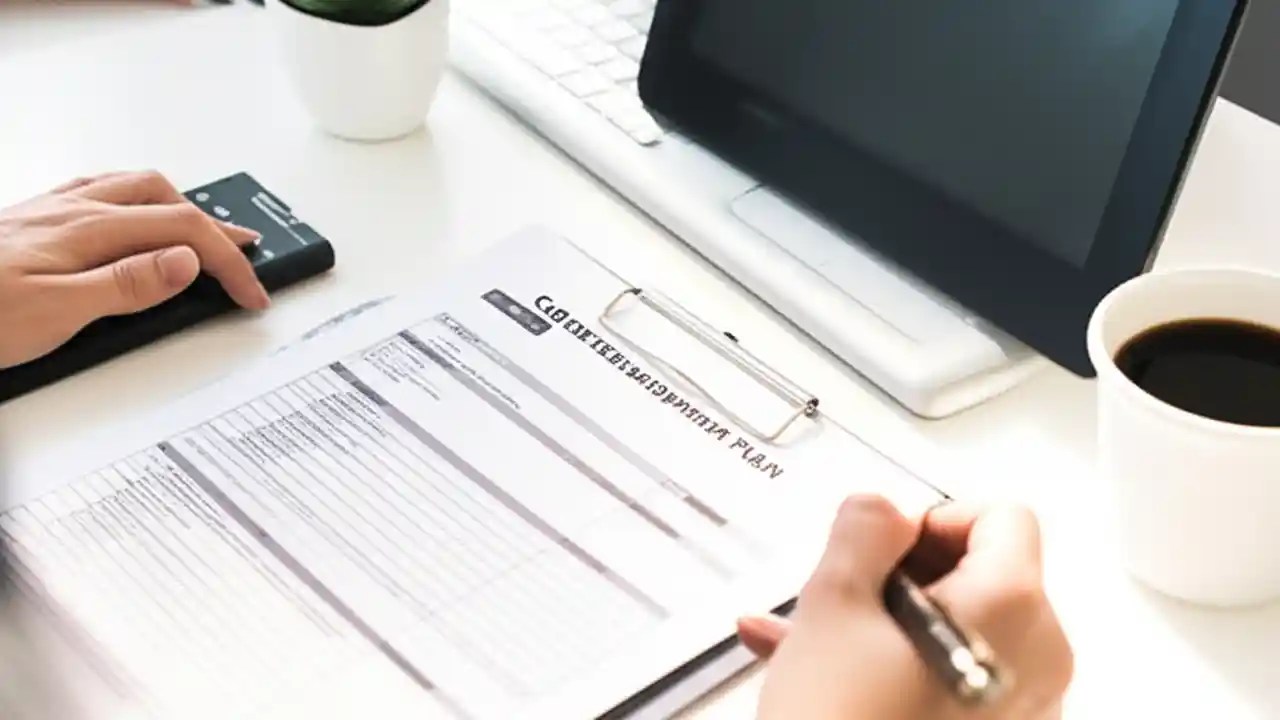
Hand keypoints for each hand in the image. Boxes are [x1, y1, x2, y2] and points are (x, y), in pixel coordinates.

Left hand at [0, 170, 268, 368]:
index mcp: (89, 230)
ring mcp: (51, 211)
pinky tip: (130, 214)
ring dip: (179, 206)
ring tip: (204, 228)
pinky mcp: (31, 221)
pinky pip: (98, 192)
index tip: (251, 294)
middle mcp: (73, 209)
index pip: (183, 234)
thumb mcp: (55, 313)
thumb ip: (126, 285)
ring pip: (134, 189)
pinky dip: (135, 201)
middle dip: (216, 228)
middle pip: (167, 202)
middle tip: (247, 254)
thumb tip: (186, 262)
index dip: (229, 264)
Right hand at [739, 496, 1072, 719]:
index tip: (885, 544)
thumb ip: (865, 526)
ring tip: (807, 630)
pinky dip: (897, 664)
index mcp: (1013, 607)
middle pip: (984, 575)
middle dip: (903, 574)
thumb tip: (886, 508)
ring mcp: (1024, 709)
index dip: (934, 518)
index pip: (1001, 517)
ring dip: (884, 620)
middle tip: (846, 588)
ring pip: (957, 631)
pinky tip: (822, 669)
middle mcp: (1040, 660)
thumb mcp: (833, 599)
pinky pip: (952, 678)